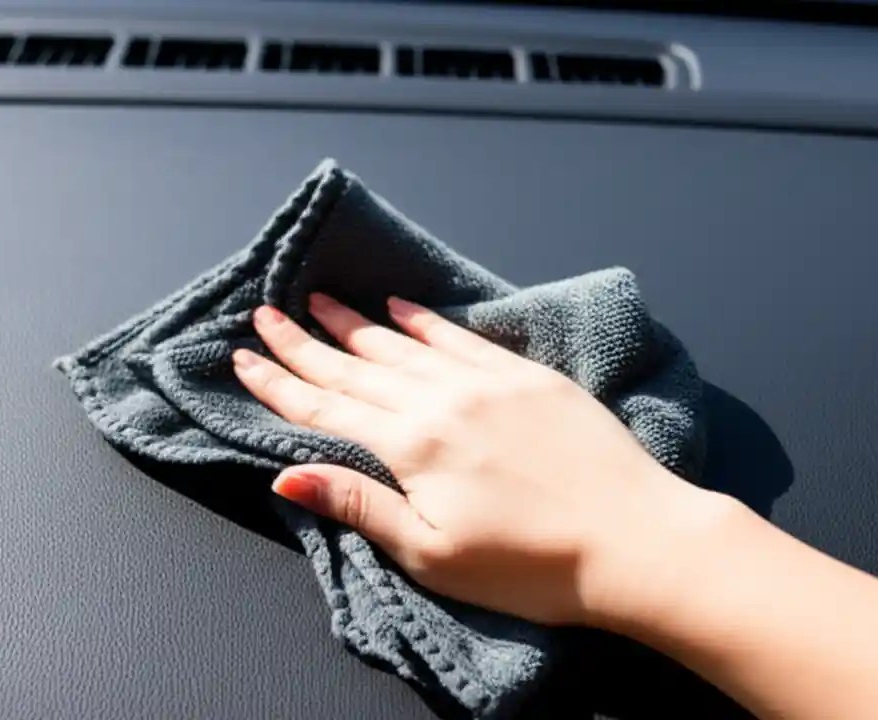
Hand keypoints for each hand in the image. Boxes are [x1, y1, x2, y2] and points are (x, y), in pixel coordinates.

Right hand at [232, 294, 733, 626]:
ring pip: (401, 344)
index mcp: (411, 447)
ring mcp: (485, 382)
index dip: (278, 384)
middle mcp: (440, 402)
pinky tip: (400, 307)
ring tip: (318, 301)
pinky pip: (459, 337)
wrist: (635, 540)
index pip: (325, 408)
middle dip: (304, 343)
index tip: (242, 358)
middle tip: (265, 314)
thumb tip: (286, 475)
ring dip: (353, 324)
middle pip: (354, 367)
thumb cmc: (530, 566)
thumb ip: (358, 505)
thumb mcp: (430, 553)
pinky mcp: (527, 377)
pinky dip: (424, 320)